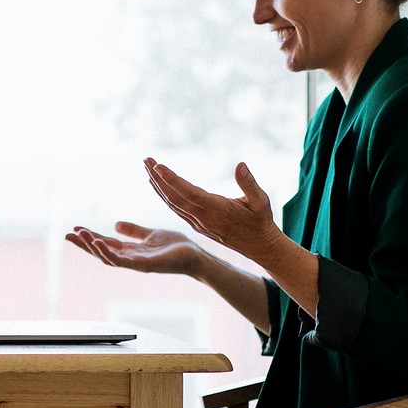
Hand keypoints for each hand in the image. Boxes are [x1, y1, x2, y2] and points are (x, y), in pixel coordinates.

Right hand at [65, 221, 202, 274]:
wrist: (195, 255)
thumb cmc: (176, 247)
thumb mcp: (150, 234)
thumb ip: (134, 231)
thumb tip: (115, 225)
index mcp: (131, 251)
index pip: (106, 243)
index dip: (90, 237)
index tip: (75, 229)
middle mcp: (131, 259)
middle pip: (101, 252)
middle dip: (84, 244)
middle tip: (67, 234)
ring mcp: (136, 263)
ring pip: (108, 257)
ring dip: (93, 247)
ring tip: (80, 235)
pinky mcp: (145, 265)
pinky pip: (123, 260)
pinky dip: (109, 252)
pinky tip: (99, 243)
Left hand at [143, 157, 278, 263]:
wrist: (260, 247)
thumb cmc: (261, 222)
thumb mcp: (261, 202)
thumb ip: (249, 184)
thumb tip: (240, 164)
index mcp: (217, 210)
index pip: (188, 193)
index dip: (172, 180)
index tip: (158, 166)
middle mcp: (203, 218)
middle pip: (174, 197)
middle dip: (158, 178)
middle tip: (145, 160)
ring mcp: (198, 223)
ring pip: (173, 203)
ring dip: (158, 185)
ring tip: (147, 168)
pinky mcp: (198, 225)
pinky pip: (177, 208)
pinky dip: (165, 195)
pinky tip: (158, 184)